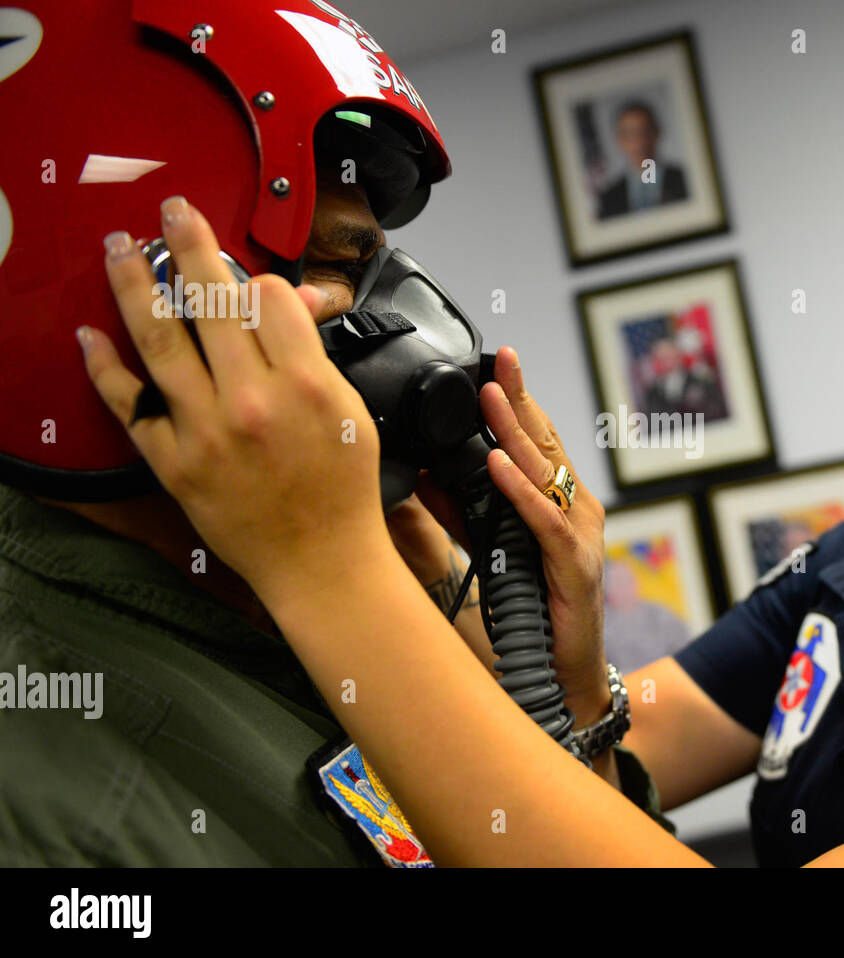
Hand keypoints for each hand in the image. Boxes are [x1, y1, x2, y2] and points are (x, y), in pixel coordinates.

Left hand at [80, 196, 390, 604]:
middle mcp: (252, 400)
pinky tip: (88, 332)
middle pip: (210, 300)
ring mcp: (206, 430)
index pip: (270, 298)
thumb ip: (314, 353)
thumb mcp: (350, 411)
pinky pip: (127, 403)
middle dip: (189, 244)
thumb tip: (288, 304)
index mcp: (307, 384)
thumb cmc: (342, 490)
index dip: (260, 280)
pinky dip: (103, 365)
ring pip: (159, 337)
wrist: (321, 561)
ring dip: (135, 283)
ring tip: (121, 247)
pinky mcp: (173, 460)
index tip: (252, 282)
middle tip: (173, 211)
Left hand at [480, 347, 610, 721]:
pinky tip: (497, 466)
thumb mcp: (490, 550)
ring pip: (546, 473)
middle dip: (520, 400)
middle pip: (545, 444)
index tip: (495, 364)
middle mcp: (574, 509)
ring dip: (514, 432)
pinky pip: (543, 520)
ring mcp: (579, 535)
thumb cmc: (534, 610)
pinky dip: (519, 491)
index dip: (517, 401)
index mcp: (557, 502)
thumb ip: (464, 512)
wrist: (560, 670)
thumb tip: (425, 476)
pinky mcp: (574, 565)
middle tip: (499, 361)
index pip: (536, 441)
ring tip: (491, 398)